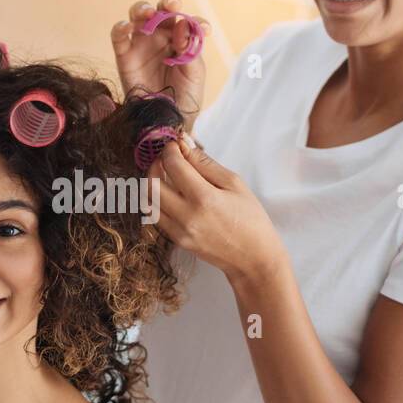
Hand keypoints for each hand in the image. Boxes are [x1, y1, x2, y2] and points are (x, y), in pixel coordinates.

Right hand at [110, 0, 208, 130]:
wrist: (165, 123)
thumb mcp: (194, 75)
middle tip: (174, 4)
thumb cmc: (183, 99)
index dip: (196, 22)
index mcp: (181, 41)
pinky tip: (127, 26)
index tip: (204, 29)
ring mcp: (142, 45)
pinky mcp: (124, 55)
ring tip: (149, 12)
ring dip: (143, 8)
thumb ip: (190, 51)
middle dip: (168, 4)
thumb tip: (183, 26)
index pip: (188, 23)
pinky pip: (118, 36)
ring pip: (138, 16)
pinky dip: (120, 27)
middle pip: (162, 12)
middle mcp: (161, 38)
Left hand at [147, 135, 286, 285]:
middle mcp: (187, 216)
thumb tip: (184, 144)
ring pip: (149, 201)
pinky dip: (158, 201)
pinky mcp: (177, 241)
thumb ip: (205, 163)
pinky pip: (156, 216)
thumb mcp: (234, 183)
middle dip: (155, 164)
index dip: (169, 150)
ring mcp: (179, 231)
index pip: (173, 166)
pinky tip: (172, 195)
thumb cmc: (251, 220)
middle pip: (152, 183)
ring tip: (168, 176)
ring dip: (153, 183)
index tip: (175, 145)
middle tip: (167, 159)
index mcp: (205, 198)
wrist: (254, 259)